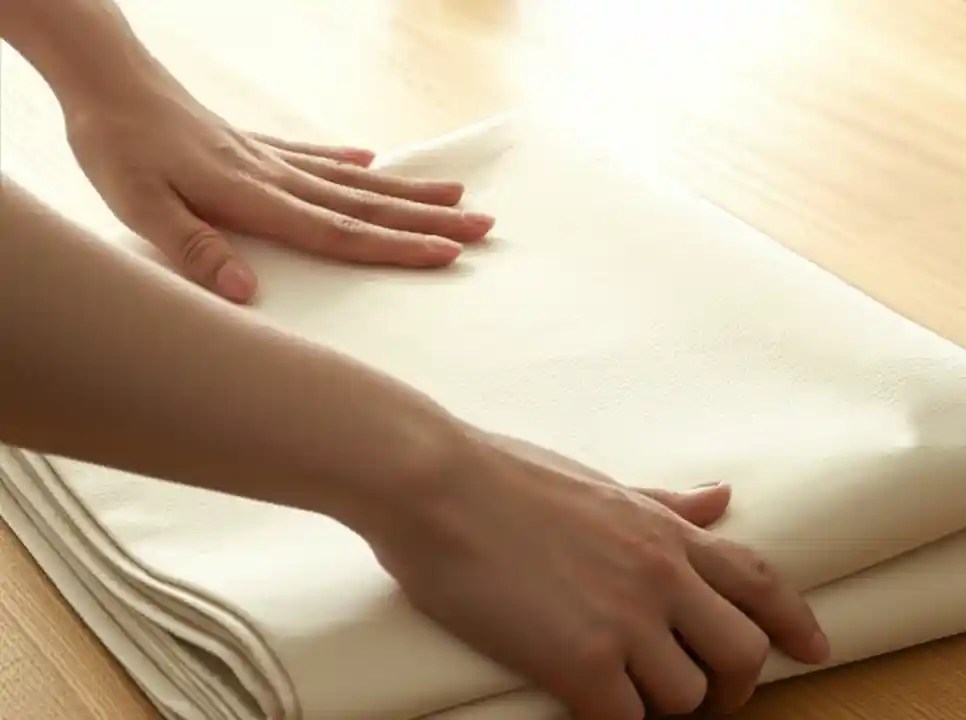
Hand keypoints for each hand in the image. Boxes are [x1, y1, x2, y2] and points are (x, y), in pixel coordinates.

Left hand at [62, 73, 492, 303]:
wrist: (104, 76)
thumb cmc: (115, 144)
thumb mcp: (137, 204)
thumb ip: (193, 248)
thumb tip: (247, 293)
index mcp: (255, 197)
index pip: (339, 232)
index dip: (396, 247)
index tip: (447, 255)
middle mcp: (276, 176)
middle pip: (365, 205)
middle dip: (427, 221)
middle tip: (484, 228)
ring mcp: (270, 157)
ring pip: (354, 180)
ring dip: (407, 191)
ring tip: (456, 196)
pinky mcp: (253, 144)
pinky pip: (315, 156)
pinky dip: (349, 162)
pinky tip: (372, 159)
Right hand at [356, 430, 829, 718]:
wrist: (436, 484)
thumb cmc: (506, 476)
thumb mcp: (601, 484)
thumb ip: (665, 503)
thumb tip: (721, 496)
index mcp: (665, 531)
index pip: (760, 580)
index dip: (796, 620)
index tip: (815, 649)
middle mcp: (660, 574)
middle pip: (743, 653)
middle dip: (732, 686)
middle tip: (702, 696)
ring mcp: (623, 618)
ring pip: (688, 698)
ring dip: (661, 706)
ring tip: (622, 691)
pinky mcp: (578, 660)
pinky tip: (583, 701)